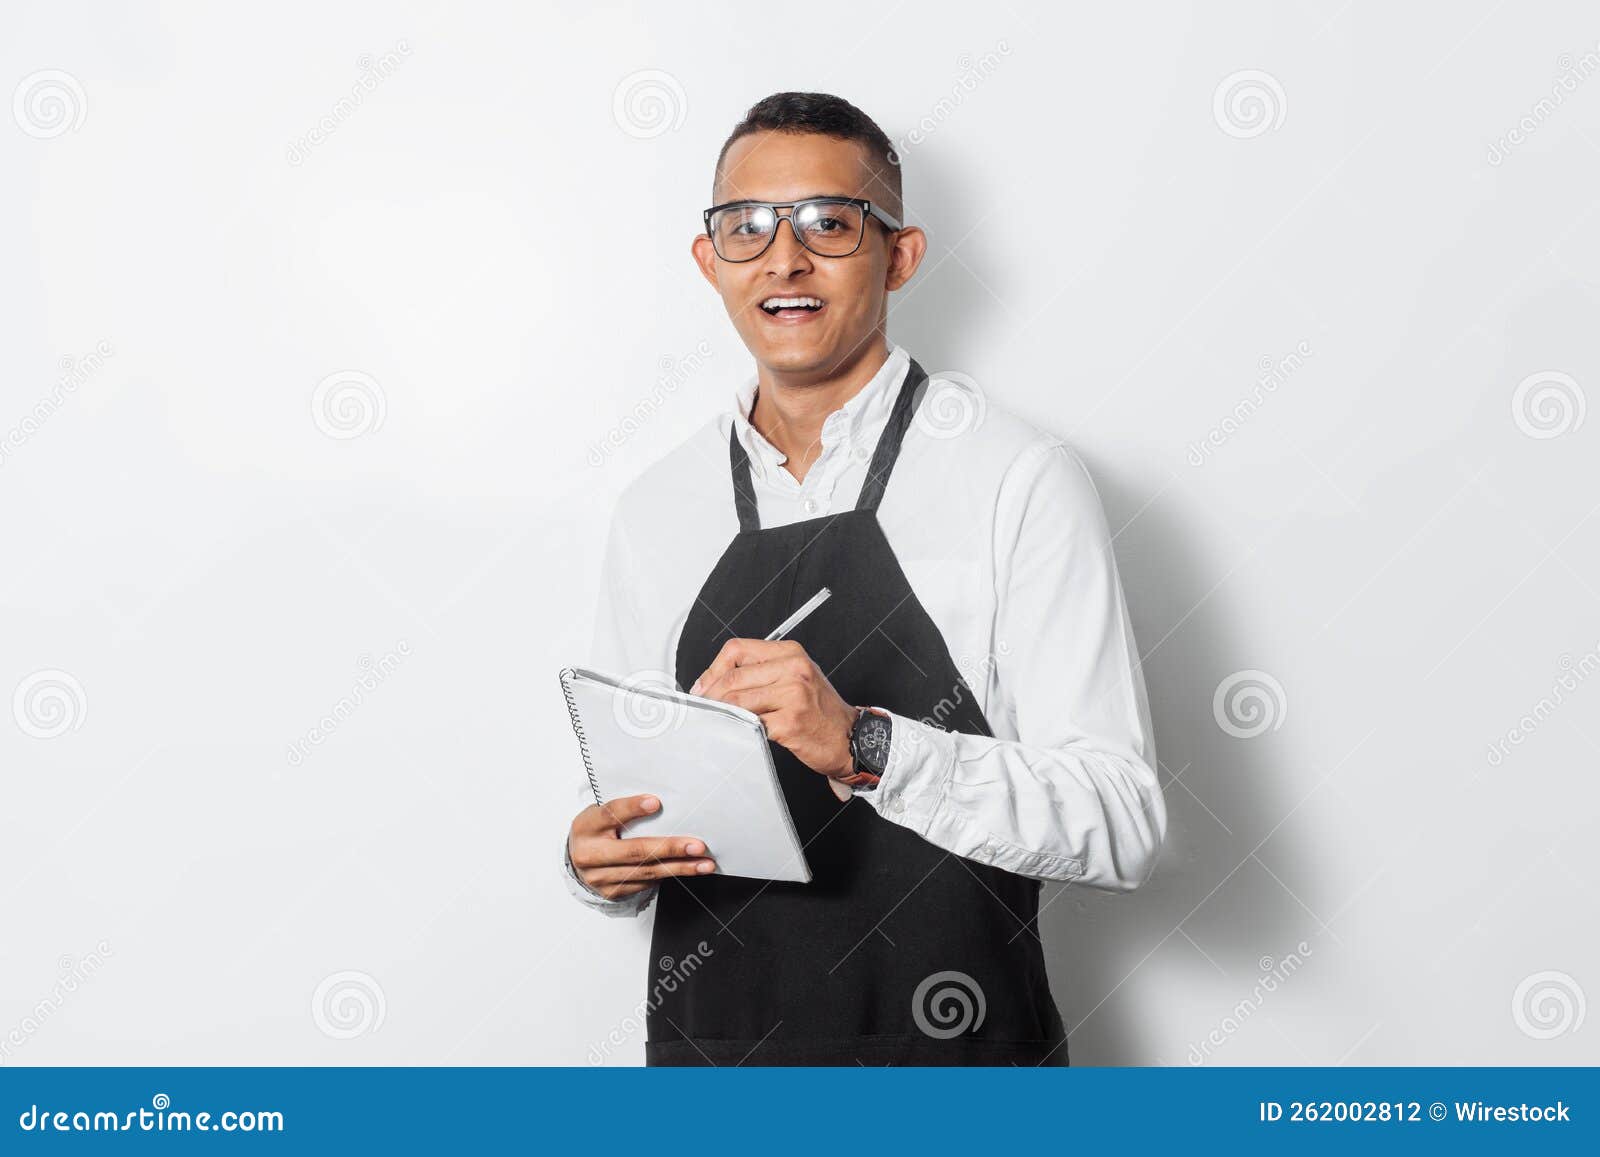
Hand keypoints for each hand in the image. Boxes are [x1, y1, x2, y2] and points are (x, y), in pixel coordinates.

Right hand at [567, 793, 715, 900]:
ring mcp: (600, 877)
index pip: (610, 814)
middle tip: (698, 846)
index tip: (655, 802)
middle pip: (635, 851)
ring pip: (646, 872)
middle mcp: (590, 854)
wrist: (576, 859)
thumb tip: (661, 802)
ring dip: (680, 868)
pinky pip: (645, 883)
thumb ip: (624, 810)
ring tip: (704, 863)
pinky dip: (669, 875)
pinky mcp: (612, 892)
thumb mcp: (602, 814)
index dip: (632, 808)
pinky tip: (687, 870)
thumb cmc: (598, 830)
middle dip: (670, 848)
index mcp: (587, 826)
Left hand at [690, 638, 856, 780]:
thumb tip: (714, 682)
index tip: (704, 687)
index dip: (713, 669)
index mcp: (791, 652)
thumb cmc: (820, 710)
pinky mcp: (790, 722)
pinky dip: (737, 729)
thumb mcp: (795, 677)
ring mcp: (793, 695)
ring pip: (737, 701)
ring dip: (719, 713)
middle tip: (702, 709)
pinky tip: (736, 732)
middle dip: (710, 695)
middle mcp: (793, 669)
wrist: (851, 737)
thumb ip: (761, 673)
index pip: (737, 650)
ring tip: (715, 720)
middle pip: (733, 676)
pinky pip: (750, 724)